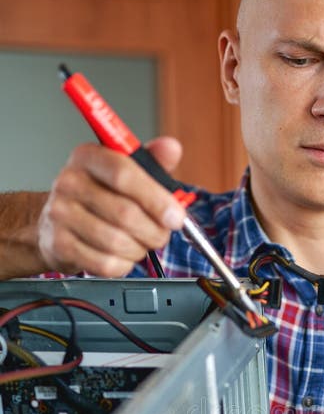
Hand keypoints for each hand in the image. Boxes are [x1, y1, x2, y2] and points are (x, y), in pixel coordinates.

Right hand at [38, 137, 185, 276]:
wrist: (58, 223)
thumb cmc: (100, 195)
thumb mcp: (126, 172)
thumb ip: (152, 162)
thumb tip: (172, 148)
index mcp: (88, 157)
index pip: (123, 173)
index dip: (156, 199)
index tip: (176, 216)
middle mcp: (69, 182)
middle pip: (124, 213)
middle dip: (154, 231)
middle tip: (162, 235)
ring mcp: (60, 213)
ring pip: (116, 242)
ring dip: (139, 249)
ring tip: (141, 244)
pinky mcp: (59, 244)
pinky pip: (104, 263)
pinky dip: (123, 265)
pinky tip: (122, 256)